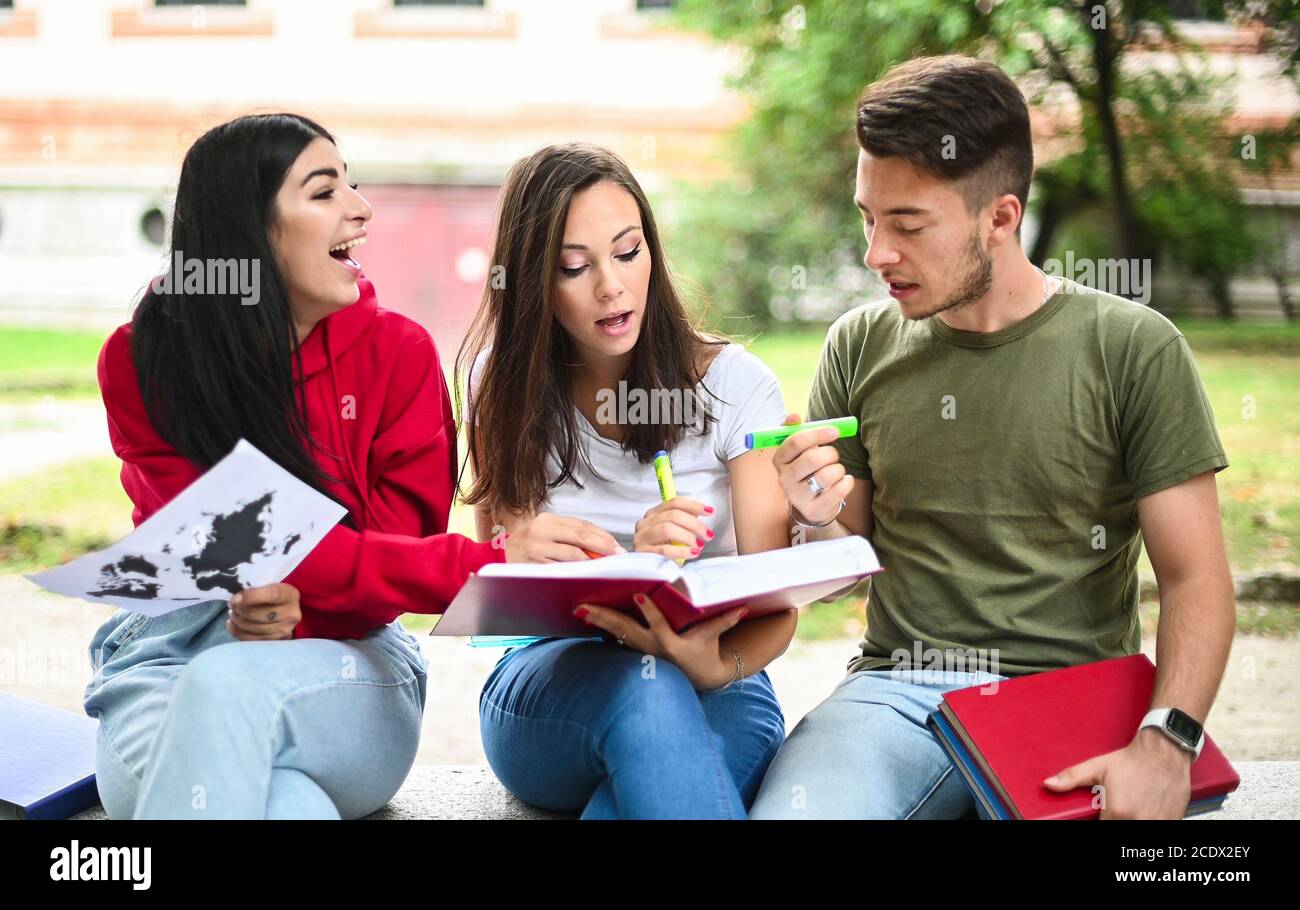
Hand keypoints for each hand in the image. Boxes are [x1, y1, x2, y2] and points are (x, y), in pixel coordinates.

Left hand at [227, 583, 300, 640]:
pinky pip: (251, 640)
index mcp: (290, 595)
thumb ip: (255, 590)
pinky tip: (233, 624)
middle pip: (260, 614)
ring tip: (234, 614)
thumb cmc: (271, 596)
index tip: (235, 599)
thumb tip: (235, 601)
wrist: (283, 610)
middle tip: (232, 605)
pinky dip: (237, 632)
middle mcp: (291, 614)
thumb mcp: (268, 587)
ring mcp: (285, 631)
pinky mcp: (275, 642)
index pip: (272, 595)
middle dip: (240, 610)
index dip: (251, 597)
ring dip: (238, 621)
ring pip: (254, 628)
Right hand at [504, 512, 624, 562]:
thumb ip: (571, 536)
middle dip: (602, 546)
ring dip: (592, 562)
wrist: (499, 556)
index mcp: (548, 520)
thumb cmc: (530, 545)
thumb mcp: (548, 533)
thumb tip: (603, 545)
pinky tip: (586, 575)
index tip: (617, 546)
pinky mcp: (534, 566)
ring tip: (605, 567)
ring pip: (571, 555)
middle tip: (618, 555)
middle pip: (579, 536)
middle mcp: (541, 531)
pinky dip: (576, 572)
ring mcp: (536, 548)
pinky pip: (561, 569)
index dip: (602, 536)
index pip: (582, 525)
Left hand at [574, 591, 746, 689]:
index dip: (649, 611)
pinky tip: (588, 619)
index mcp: (671, 644)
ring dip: (599, 623)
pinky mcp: (636, 653)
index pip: (658, 626)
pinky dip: (603, 630)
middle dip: (606, 618)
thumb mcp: (712, 637)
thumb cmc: (705, 653)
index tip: (638, 595)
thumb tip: (742, 606)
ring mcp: (641, 653)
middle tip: (586, 606)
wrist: (699, 678)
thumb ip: (724, 621)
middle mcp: (652, 649)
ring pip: (617, 636)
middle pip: (626, 632)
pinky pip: (616, 640)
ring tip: (580, 610)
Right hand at [633, 497, 713, 561]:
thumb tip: (703, 515)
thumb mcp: (673, 535)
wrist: (648, 574)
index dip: (693, 506)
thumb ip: (684, 523)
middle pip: (673, 515)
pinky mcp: (642, 553)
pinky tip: (692, 552)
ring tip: (698, 545)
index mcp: (653, 515)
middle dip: (695, 524)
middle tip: (708, 534)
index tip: (709, 511)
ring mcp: (642, 538)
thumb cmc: (664, 554)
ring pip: (667, 528)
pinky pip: (665, 549)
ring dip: (688, 536)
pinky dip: (682, 550)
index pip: (674, 503)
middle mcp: (645, 523)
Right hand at [773, 412, 854, 524]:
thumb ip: (796, 431)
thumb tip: (793, 416)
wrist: (810, 505)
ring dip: (838, 469)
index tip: (835, 431)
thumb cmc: (807, 471)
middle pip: (812, 459)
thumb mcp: (799, 452)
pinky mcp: (813, 510)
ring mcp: (797, 497)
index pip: (796, 441)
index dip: (818, 433)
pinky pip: (838, 490)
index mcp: (779, 460)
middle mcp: (784, 479)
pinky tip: (843, 482)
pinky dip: (846, 482)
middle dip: (830, 453)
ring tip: (836, 471)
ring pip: (826, 475)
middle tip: (834, 455)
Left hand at [1043, 728, 1192, 818]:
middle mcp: (1138, 820)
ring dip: (1131, 822)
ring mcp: (1157, 823)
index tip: (1102, 815)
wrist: (1164, 752)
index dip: (1100, 821)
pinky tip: (1145, 811)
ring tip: (1132, 809)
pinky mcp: (1173, 821)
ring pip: (1138, 832)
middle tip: (1117, 810)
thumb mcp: (1097, 767)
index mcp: (1117, 811)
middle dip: (1116, 821)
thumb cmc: (1132, 761)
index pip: (1101, 829)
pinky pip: (1157, 829)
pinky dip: (1149, 822)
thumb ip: (1071, 778)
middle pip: (1120, 830)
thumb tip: (1049, 784)